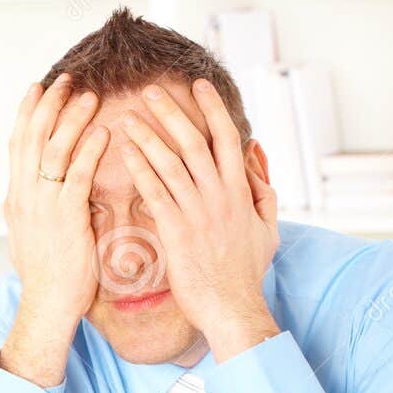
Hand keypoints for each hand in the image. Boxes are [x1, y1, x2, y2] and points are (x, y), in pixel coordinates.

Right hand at [0, 75, 109, 386]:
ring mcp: (43, 207)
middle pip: (31, 138)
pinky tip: (105, 132)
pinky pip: (77, 176)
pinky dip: (90, 150)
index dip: (28, 113)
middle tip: (64, 79)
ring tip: (88, 95)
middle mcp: (25, 197)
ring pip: (53, 150)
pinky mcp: (65, 218)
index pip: (18, 144)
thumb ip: (38, 207)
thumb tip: (43, 190)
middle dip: (48, 105)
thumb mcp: (33, 234)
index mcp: (17, 198)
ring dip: (71, 119)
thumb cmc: (49, 276)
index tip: (39, 88)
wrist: (48, 305)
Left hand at [118, 79, 279, 361]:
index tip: (198, 85)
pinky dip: (140, 169)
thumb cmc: (246, 272)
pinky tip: (125, 153)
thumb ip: (262, 190)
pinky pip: (155, 193)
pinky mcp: (176, 232)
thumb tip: (256, 155)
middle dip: (171, 112)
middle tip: (150, 90)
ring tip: (128, 116)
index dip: (212, 108)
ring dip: (148, 136)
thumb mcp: (267, 228)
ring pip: (170, 163)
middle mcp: (219, 196)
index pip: (227, 137)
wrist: (232, 308)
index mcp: (240, 191)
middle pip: (194, 142)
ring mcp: (197, 212)